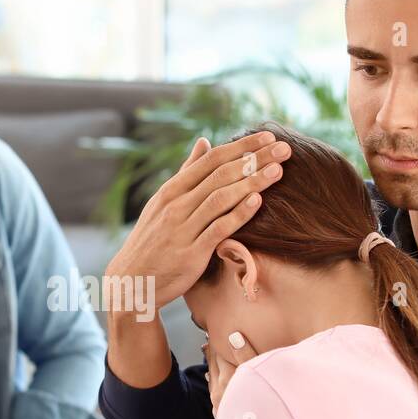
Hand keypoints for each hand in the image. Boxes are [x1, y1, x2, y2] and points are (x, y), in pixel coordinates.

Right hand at [105, 131, 290, 310]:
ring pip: (220, 199)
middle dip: (254, 160)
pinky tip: (257, 202)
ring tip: (278, 171)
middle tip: (284, 149)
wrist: (133, 280)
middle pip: (220, 175)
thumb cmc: (153, 239)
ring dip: (251, 183)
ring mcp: (182, 228)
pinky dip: (237, 214)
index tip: (268, 138)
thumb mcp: (163, 202)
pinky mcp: (190, 253)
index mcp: (171, 190)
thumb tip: (204, 141)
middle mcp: (176, 205)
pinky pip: (217, 229)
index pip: (211, 160)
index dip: (242, 147)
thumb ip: (187, 172)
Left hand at [203, 331, 258, 416]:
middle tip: (208, 339)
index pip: (219, 355)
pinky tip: (212, 378)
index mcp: (229, 380)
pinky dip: (212, 381)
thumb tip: (233, 336)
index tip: (213, 331)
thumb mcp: (261, 376)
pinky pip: (213, 392)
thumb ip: (247, 355)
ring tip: (207, 353)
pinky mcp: (221, 415)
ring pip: (211, 379)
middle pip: (213, 366)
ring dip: (210, 365)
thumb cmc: (268, 405)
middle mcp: (220, 392)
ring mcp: (219, 405)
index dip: (217, 342)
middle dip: (211, 352)